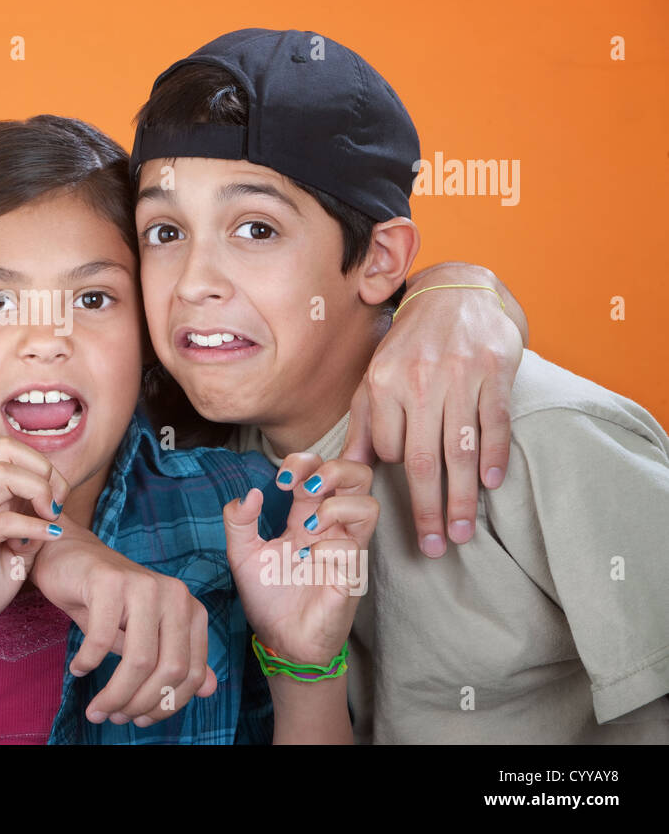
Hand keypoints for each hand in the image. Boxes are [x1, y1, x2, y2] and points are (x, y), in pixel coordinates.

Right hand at [0, 437, 67, 631]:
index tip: (58, 502)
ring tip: (50, 516)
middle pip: (7, 449)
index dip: (45, 468)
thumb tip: (53, 516)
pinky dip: (33, 525)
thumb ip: (32, 531)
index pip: (14, 453)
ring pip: (3, 473)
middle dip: (43, 469)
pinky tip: (48, 538)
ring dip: (37, 489)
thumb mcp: (18, 555)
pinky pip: (3, 520)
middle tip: (56, 504)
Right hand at [30, 521, 216, 727]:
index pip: (191, 672)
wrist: (69, 557)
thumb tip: (209, 690)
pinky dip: (88, 662)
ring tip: (96, 707)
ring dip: (114, 693)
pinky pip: (103, 639)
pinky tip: (78, 669)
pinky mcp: (110, 581)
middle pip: (168, 669)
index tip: (141, 720)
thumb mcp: (143, 634)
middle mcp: (174, 594)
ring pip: (139, 659)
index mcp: (189, 609)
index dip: (167, 704)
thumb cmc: (106, 601)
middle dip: (139, 703)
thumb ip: (175, 659)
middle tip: (113, 717)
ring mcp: (144, 585)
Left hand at [224, 454, 377, 666]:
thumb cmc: (268, 597)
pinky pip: (353, 550)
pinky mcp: (350, 579)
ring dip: (337, 506)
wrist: (280, 642)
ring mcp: (345, 552)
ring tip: (308, 525)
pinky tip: (307, 560)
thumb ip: (238, 521)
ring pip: (369, 507)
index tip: (280, 479)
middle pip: (360, 476)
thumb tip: (251, 492)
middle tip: (306, 488)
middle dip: (336, 469)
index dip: (306, 462)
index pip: (323, 470)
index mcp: (308, 517)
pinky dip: (328, 548)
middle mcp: (332, 529)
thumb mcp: (242, 554)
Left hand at [341, 274, 521, 556]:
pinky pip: (495, 424)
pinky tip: (491, 486)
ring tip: (461, 533)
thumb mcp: (375, 376)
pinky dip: (495, 457)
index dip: (393, 477)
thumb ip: (364, 423)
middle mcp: (420, 381)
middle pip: (423, 458)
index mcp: (383, 383)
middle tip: (433, 548)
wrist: (457, 294)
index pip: (387, 448)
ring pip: (461, 449)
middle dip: (427, 508)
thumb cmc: (410, 345)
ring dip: (462, 497)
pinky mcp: (496, 372)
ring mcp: (461, 377)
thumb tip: (346, 471)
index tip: (402, 506)